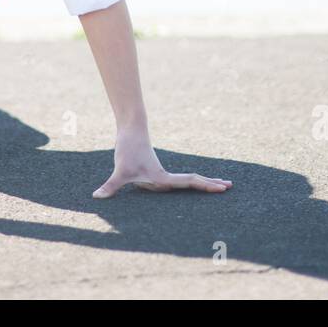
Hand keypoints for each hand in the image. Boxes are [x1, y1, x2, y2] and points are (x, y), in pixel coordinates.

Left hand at [92, 127, 232, 198]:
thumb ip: (110, 186)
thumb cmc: (127, 150)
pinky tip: (194, 186)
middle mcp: (166, 176)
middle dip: (211, 184)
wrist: (131, 129)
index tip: (221, 187)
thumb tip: (96, 197)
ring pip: (189, 180)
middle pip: (194, 181)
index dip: (205, 185)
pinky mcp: (157, 172)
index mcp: (163, 178)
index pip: (189, 182)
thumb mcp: (119, 171)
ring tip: (221, 184)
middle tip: (230, 185)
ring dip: (204, 182)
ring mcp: (163, 174)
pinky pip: (179, 179)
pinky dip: (192, 182)